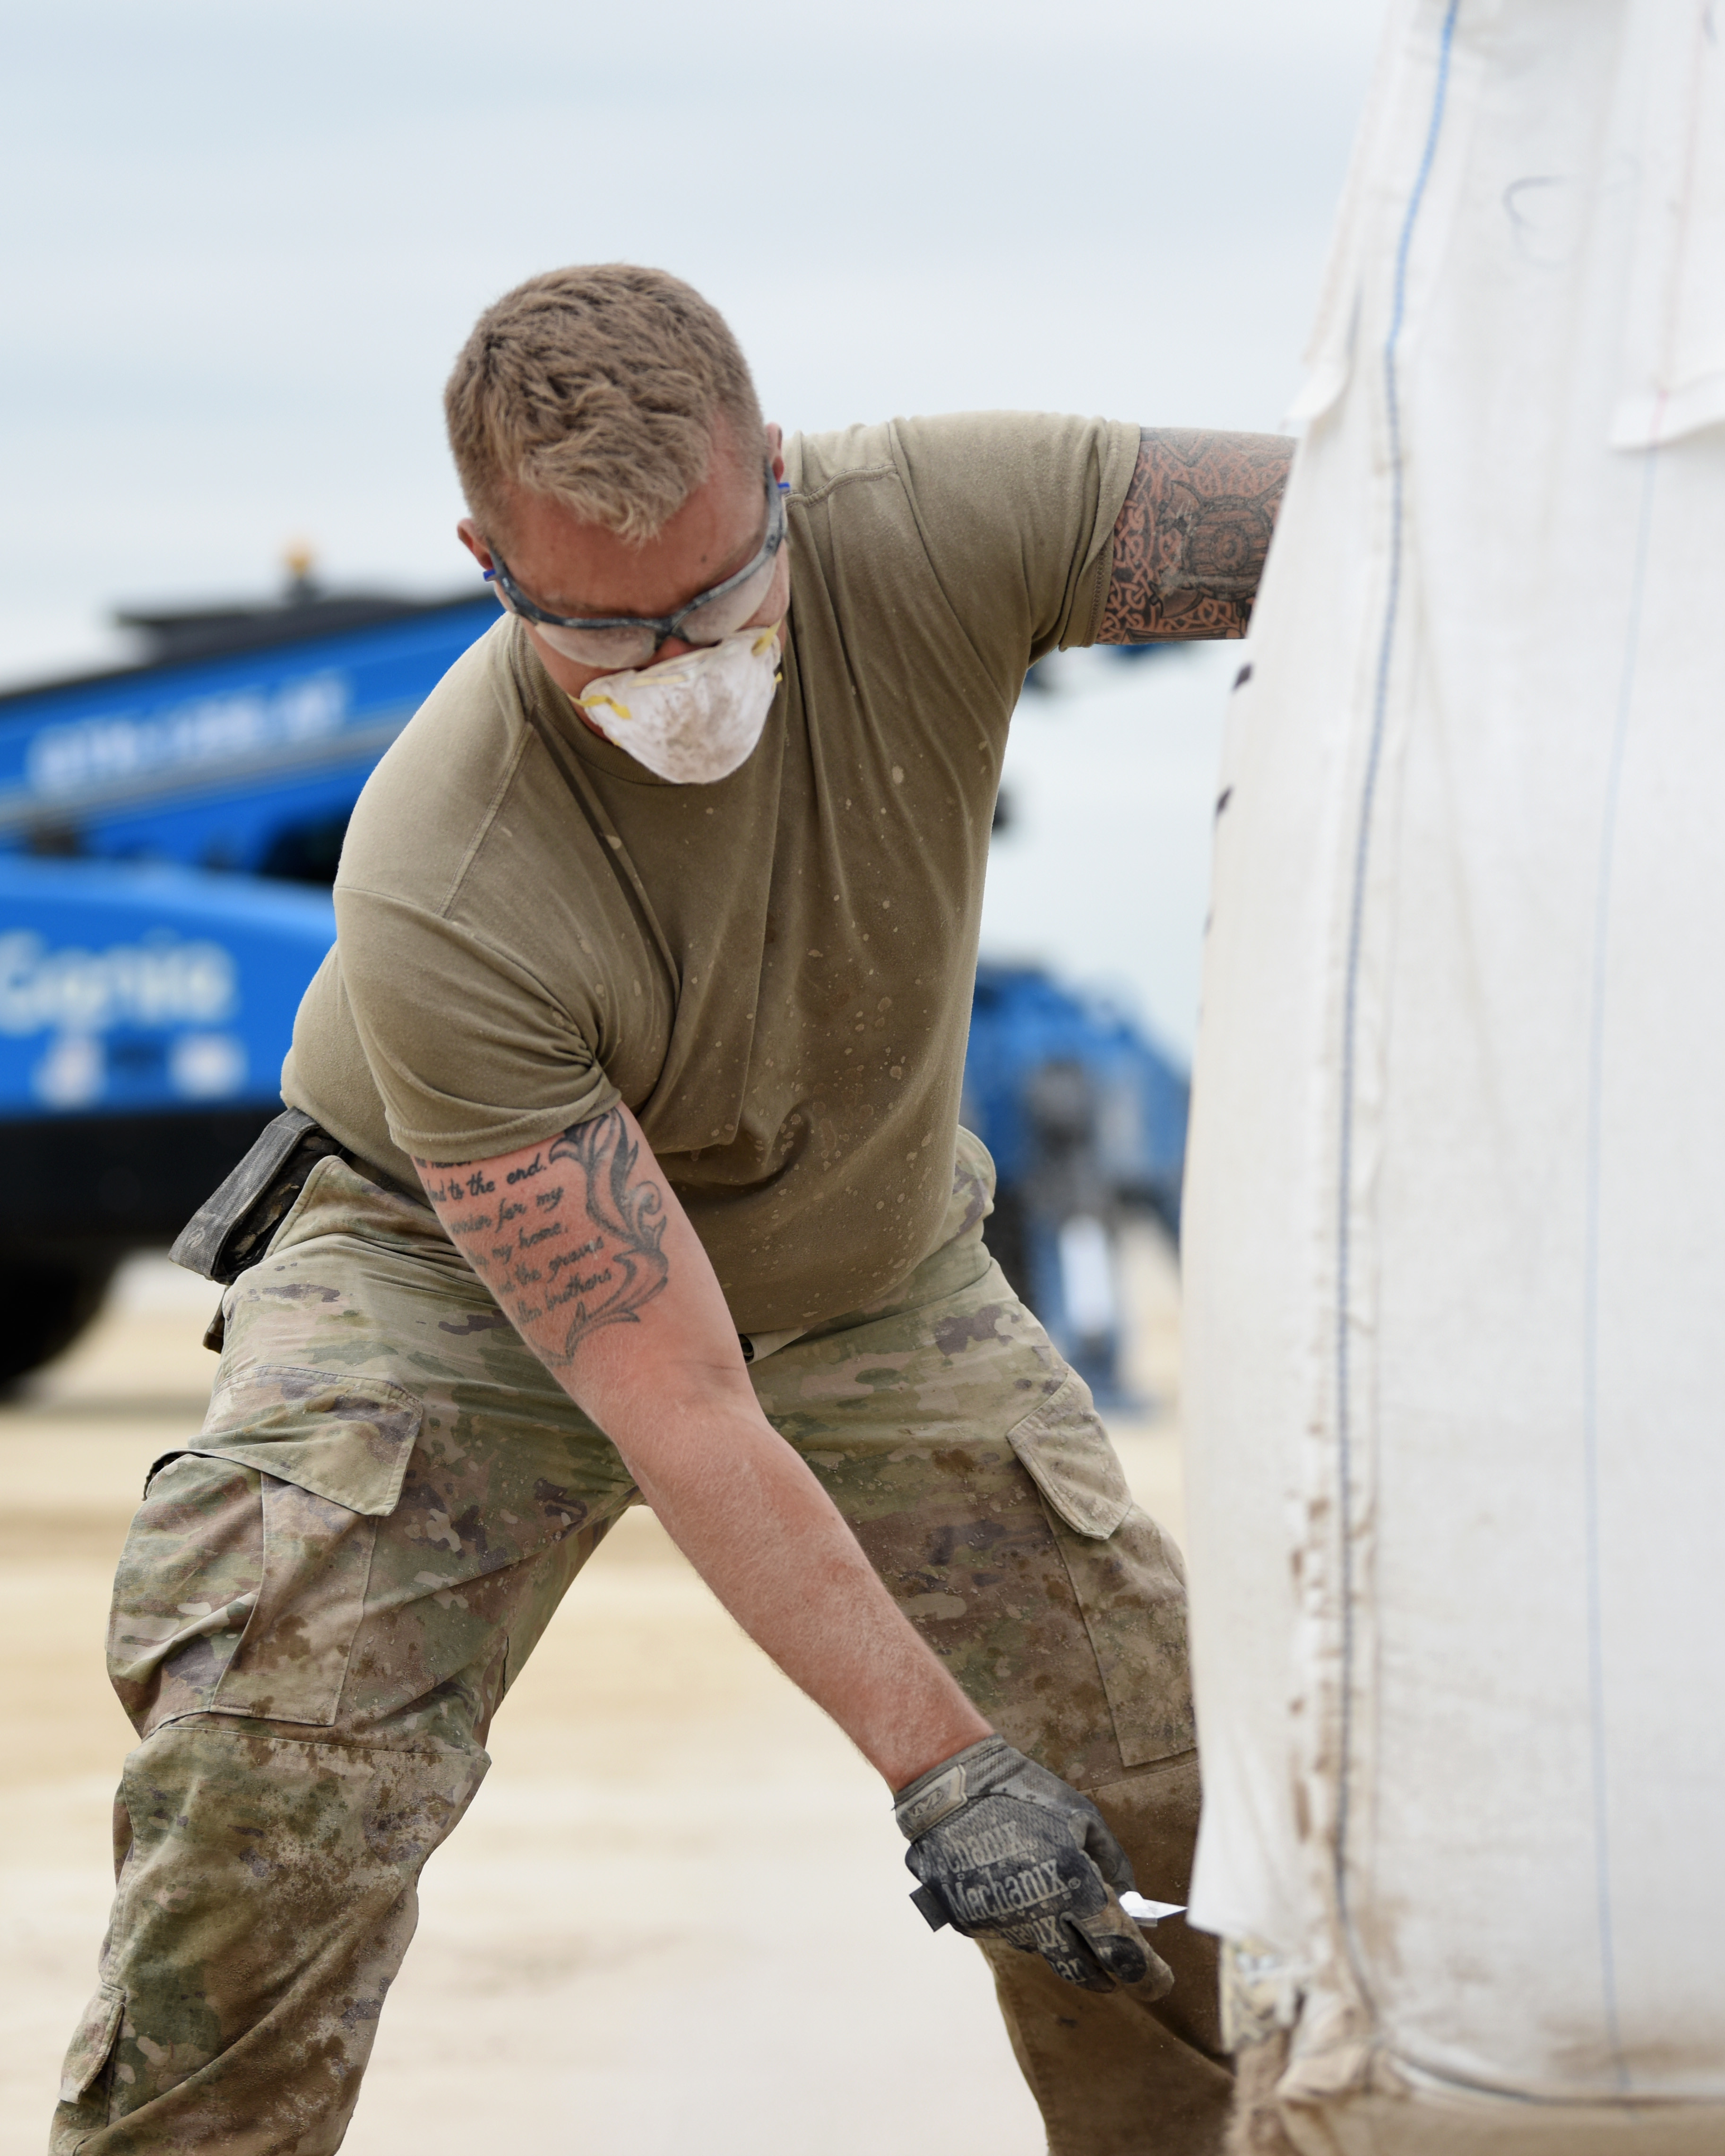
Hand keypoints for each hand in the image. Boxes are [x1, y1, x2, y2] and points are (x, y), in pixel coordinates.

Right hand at [893, 1736, 1173, 1996]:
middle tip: (1116, 1970)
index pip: (1122, 1953)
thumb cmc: (1026, 1793)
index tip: (1161, 1983)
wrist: (952, 1786)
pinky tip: (1013, 1882)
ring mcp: (1002, 1924)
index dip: (1148, 1976)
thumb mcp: (1083, 1818)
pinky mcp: (973, 1924)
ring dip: (1058, 1936)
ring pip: (1044, 1950)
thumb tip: (1131, 1904)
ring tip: (1049, 1892)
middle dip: (1107, 1976)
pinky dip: (1022, 1919)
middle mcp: (1039, 1916)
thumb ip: (1113, 1865)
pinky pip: (1010, 1934)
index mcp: (1073, 1887)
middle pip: (1084, 1972)